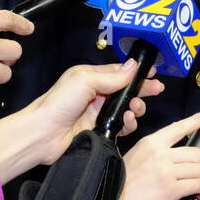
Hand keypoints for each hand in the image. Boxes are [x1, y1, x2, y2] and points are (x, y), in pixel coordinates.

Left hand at [0, 60, 164, 181]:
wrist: (44, 134)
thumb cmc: (58, 103)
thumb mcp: (85, 80)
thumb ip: (111, 76)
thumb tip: (133, 66)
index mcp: (91, 77)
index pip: (119, 72)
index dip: (136, 72)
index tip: (152, 72)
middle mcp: (97, 94)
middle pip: (126, 90)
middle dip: (142, 89)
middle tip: (156, 89)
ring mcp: (99, 114)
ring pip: (127, 108)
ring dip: (136, 107)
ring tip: (135, 108)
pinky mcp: (101, 130)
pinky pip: (122, 126)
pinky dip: (129, 123)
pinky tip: (127, 120)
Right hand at [109, 113, 199, 199]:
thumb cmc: (118, 181)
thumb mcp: (136, 155)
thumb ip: (156, 151)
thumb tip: (176, 156)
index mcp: (151, 142)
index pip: (179, 128)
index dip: (196, 121)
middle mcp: (161, 154)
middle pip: (197, 153)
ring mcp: (167, 171)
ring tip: (198, 186)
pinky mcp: (171, 190)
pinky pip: (198, 185)